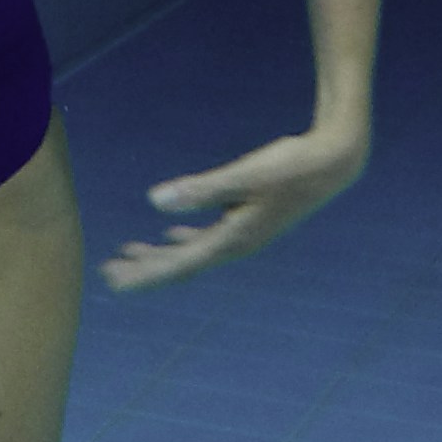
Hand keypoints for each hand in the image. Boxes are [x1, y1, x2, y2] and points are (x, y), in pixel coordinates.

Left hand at [97, 125, 366, 292]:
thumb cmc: (291, 166)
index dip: (143, 273)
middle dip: (144, 267)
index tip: (112, 280)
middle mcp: (236, 244)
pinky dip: (183, 239)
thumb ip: (200, 189)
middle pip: (181, 263)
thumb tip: (154, 202)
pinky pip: (205, 237)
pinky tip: (170, 235)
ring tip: (127, 254)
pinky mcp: (247, 219)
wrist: (334, 161)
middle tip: (107, 270)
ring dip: (159, 254)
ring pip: (191, 251)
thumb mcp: (243, 176)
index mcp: (234, 240)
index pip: (179, 265)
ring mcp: (242, 234)